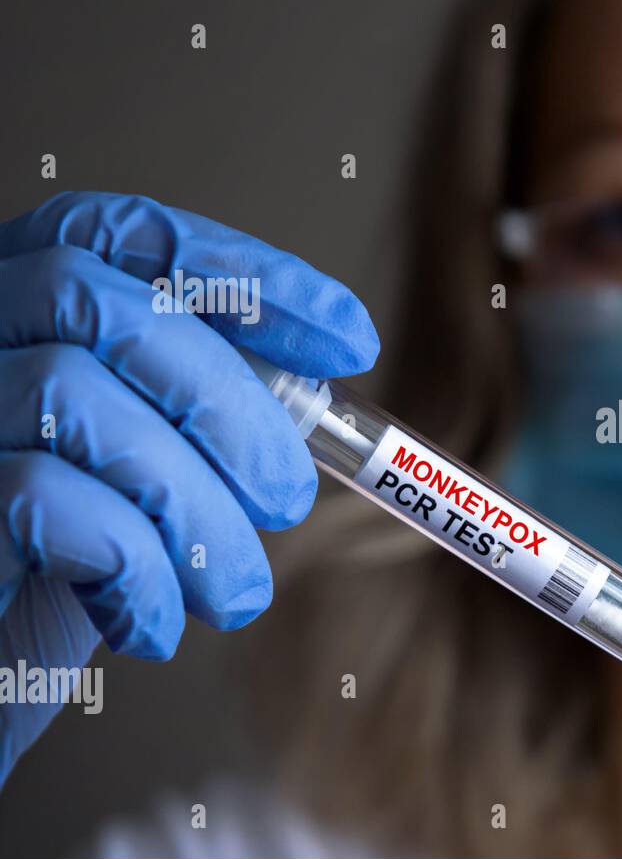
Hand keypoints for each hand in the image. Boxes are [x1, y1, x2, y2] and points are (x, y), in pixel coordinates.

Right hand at [0, 191, 378, 783]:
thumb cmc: (51, 575)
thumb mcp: (139, 477)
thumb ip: (193, 414)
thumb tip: (313, 389)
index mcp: (15, 312)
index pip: (123, 234)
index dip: (246, 277)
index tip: (351, 343)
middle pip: (103, 304)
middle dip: (229, 405)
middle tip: (287, 499)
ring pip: (73, 395)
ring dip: (194, 506)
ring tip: (234, 591)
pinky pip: (40, 497)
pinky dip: (133, 567)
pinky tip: (153, 623)